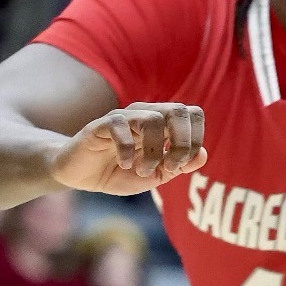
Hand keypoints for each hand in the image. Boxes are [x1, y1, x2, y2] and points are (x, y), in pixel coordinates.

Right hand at [48, 103, 207, 194]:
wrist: (82, 175)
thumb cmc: (121, 172)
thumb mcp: (157, 175)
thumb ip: (180, 165)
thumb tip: (203, 154)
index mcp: (163, 124)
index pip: (193, 114)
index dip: (195, 139)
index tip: (180, 165)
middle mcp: (145, 114)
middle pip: (178, 110)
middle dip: (183, 141)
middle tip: (170, 167)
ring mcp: (123, 117)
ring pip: (153, 119)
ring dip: (155, 151)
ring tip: (143, 170)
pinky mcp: (100, 125)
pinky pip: (120, 126)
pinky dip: (127, 150)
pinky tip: (124, 165)